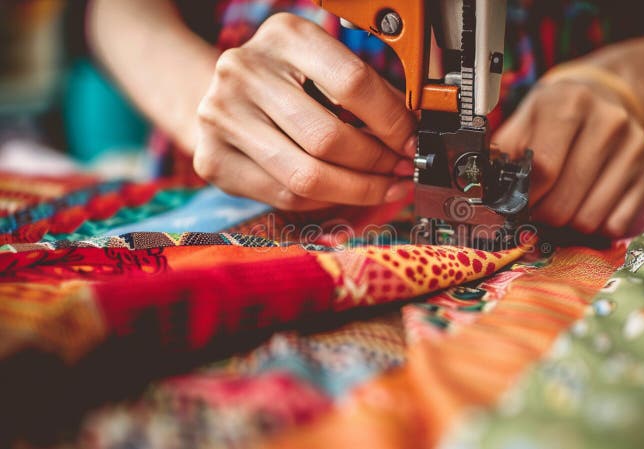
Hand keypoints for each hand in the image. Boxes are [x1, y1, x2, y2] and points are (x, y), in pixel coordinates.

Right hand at [193, 13, 417, 210]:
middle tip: (400, 170)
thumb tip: (410, 134)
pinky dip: (325, 200)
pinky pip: (285, 196)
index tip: (411, 141)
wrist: (216, 90)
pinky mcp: (213, 159)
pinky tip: (343, 192)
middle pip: (328, 138)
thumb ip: (365, 91)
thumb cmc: (284, 80)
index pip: (353, 83)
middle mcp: (245, 71)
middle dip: (376, 163)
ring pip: (307, 177)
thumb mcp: (323, 64)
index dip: (392, 121)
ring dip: (357, 190)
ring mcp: (221, 116)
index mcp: (284, 36)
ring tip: (382, 187)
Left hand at [493, 77, 643, 236]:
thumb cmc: (556, 114)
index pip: (543, 169)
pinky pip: (616, 225)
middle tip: (536, 208)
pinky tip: (586, 204)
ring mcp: (635, 147)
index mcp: (570, 103)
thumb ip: (503, 151)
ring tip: (560, 204)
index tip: (517, 201)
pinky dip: (596, 226)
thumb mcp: (524, 119)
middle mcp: (609, 122)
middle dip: (543, 214)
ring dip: (568, 223)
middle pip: (564, 202)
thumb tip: (485, 188)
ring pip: (590, 219)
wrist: (607, 96)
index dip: (524, 196)